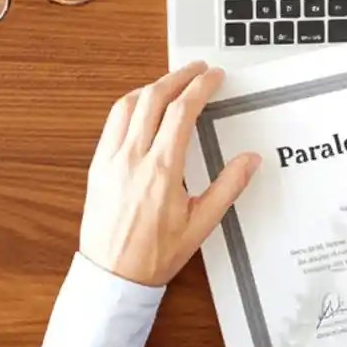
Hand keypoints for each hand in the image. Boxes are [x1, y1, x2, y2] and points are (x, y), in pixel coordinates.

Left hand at [79, 61, 261, 286]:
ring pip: (128, 104)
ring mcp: (110, 160)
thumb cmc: (154, 255)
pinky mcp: (97, 166)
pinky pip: (112, 122)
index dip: (200, 86)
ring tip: (171, 83)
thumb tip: (250, 161)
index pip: (182, 110)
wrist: (112, 276)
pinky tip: (141, 107)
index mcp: (161, 170)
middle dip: (178, 76)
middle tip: (197, 69)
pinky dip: (130, 104)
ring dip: (152, 87)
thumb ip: (228, 187)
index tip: (214, 77)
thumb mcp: (201, 225)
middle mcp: (133, 158)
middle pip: (154, 97)